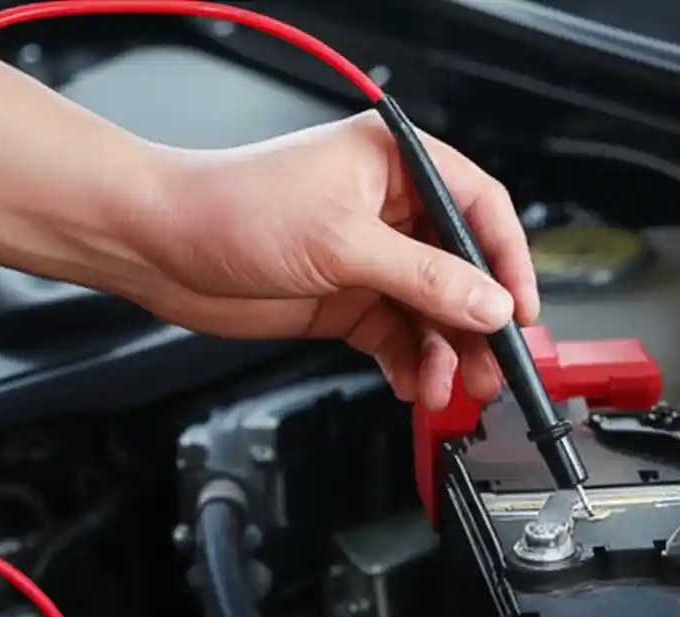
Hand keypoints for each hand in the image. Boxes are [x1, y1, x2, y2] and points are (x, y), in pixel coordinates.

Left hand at [126, 111, 538, 409]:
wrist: (158, 247)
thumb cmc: (232, 208)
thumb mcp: (343, 243)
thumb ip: (425, 278)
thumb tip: (488, 303)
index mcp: (397, 165)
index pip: (479, 207)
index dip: (507, 260)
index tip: (520, 310)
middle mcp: (391, 209)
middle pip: (463, 269)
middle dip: (477, 322)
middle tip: (491, 364)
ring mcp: (372, 258)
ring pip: (434, 311)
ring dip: (444, 353)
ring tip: (447, 387)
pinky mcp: (350, 300)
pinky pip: (400, 336)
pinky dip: (410, 363)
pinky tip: (412, 383)